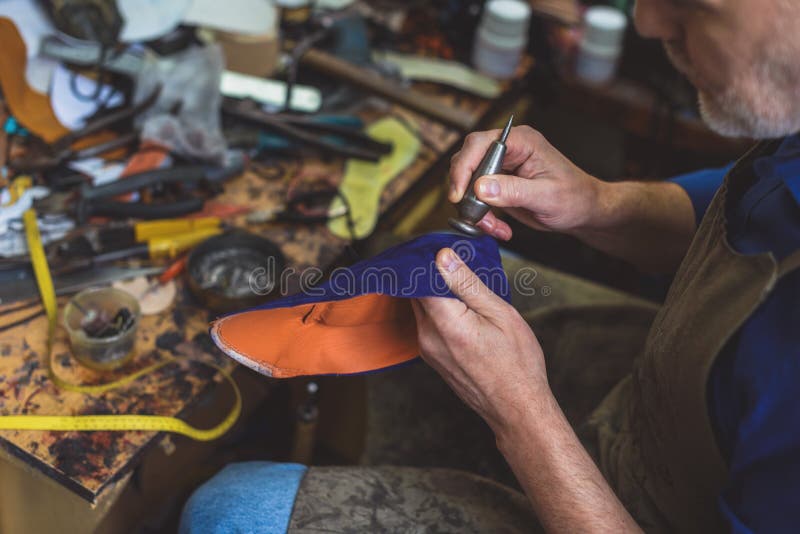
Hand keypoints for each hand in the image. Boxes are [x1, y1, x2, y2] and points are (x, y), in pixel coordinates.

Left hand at [411, 247, 550, 434]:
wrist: (516, 408)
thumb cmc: (516, 365)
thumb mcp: (499, 314)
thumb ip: (467, 283)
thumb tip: (444, 256)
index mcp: (445, 322)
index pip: (418, 277)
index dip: (428, 258)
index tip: (443, 248)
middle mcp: (428, 336)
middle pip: (416, 290)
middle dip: (432, 273)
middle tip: (458, 262)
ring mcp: (427, 348)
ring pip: (421, 306)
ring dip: (437, 292)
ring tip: (466, 287)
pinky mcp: (432, 356)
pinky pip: (428, 323)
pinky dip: (440, 310)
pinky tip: (464, 309)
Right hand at [449, 125, 603, 239]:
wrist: (582, 210)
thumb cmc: (574, 197)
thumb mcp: (546, 196)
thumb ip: (513, 191)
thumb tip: (481, 188)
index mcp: (521, 142)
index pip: (479, 144)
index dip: (463, 167)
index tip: (459, 195)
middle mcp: (508, 150)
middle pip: (468, 162)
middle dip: (467, 192)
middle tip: (475, 216)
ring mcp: (502, 167)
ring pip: (469, 182)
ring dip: (474, 208)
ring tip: (493, 226)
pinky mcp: (498, 184)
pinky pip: (477, 197)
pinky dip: (482, 215)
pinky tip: (498, 227)